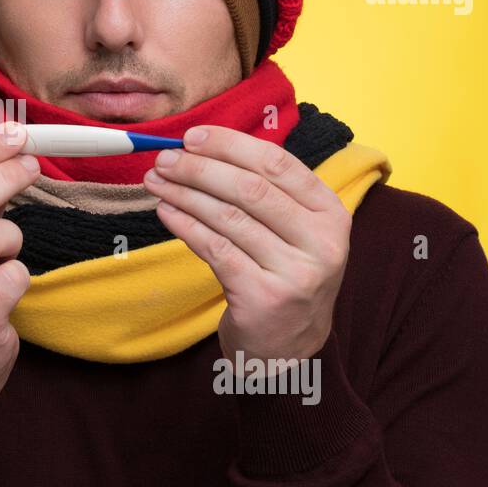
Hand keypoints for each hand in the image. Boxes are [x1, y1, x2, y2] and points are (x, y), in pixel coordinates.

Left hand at [142, 125, 351, 370]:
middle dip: (199, 168)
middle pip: (250, 189)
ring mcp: (296, 272)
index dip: (231, 145)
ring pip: (228, 217)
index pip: (278, 164)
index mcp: (331, 213)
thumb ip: (265, 192)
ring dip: (184, 194)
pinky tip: (165, 212)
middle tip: (164, 159)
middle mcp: (322, 242)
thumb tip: (202, 147)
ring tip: (156, 182)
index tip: (193, 136)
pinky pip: (215, 249)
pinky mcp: (264, 297)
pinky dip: (185, 226)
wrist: (289, 349)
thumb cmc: (282, 276)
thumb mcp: (293, 232)